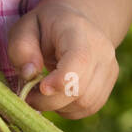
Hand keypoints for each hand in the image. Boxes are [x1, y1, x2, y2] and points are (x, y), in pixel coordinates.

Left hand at [8, 3, 119, 118]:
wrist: (76, 22)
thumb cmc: (44, 26)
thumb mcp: (24, 27)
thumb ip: (21, 48)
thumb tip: (29, 74)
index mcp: (78, 31)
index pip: (79, 60)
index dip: (61, 80)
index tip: (40, 88)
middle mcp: (101, 50)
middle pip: (80, 89)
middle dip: (49, 100)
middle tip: (27, 95)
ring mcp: (110, 69)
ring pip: (85, 104)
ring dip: (58, 106)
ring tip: (40, 94)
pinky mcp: (109, 84)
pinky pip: (89, 108)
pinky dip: (68, 109)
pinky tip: (55, 96)